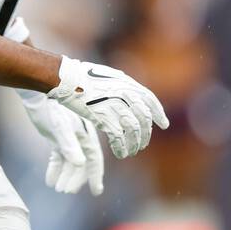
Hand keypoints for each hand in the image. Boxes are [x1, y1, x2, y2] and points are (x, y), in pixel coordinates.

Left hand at [20, 91, 103, 194]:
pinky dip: (54, 168)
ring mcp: (67, 137)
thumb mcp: (59, 127)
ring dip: (65, 175)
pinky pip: (57, 156)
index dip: (95, 176)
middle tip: (67, 191)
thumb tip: (79, 164)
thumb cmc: (50, 108)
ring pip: (69, 161)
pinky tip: (49, 180)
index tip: (96, 191)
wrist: (37, 91)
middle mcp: (79, 137)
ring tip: (57, 188)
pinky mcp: (55, 135)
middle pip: (81, 163)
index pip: (93, 159)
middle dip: (76, 179)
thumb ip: (69, 145)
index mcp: (85, 135)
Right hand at [48, 56, 168, 158]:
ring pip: (133, 130)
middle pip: (143, 118)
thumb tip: (131, 96)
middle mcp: (126, 94)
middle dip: (146, 134)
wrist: (66, 78)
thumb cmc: (82, 76)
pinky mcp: (103, 117)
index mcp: (128, 83)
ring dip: (135, 143)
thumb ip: (121, 86)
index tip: (164, 125)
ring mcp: (115, 106)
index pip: (150, 100)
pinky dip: (121, 147)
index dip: (159, 114)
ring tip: (132, 152)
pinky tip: (120, 153)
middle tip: (143, 144)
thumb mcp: (108, 76)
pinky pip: (118, 137)